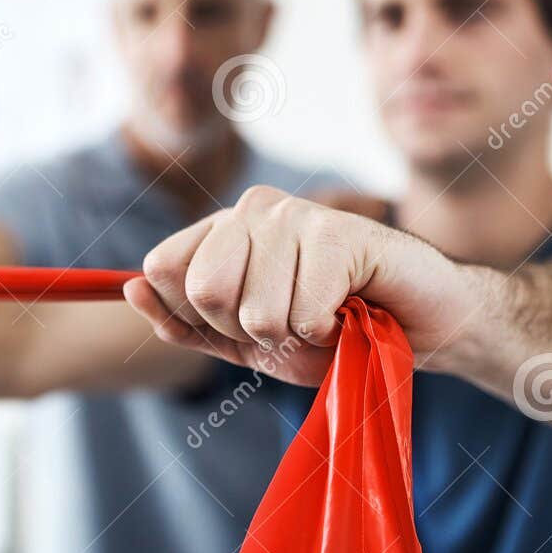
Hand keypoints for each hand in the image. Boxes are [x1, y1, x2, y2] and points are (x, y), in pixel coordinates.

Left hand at [123, 185, 480, 386]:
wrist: (422, 329)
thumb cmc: (335, 332)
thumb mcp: (246, 342)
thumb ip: (184, 321)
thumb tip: (129, 286)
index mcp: (223, 229)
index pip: (161, 270)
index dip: (198, 318)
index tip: (244, 326)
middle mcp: (254, 209)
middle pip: (203, 291)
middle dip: (248, 333)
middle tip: (293, 324)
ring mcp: (297, 215)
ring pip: (255, 312)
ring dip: (296, 338)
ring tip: (329, 318)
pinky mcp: (341, 234)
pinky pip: (303, 312)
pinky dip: (330, 334)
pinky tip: (354, 312)